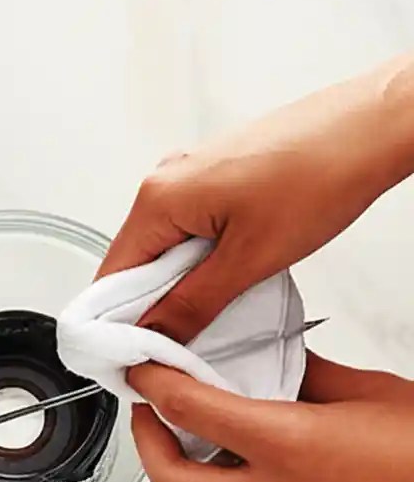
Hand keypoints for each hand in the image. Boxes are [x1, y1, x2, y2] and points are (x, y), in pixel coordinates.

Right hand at [98, 54, 413, 341]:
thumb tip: (155, 335)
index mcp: (159, 197)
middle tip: (184, 337)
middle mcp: (166, 178)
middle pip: (137, 259)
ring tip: (220, 299)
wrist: (369, 127)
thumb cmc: (319, 174)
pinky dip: (204, 254)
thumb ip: (193, 303)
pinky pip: (191, 225)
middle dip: (156, 301)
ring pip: (167, 243)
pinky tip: (236, 267)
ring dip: (184, 278)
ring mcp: (191, 172)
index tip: (137, 354)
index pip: (113, 275)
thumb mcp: (251, 259)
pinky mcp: (217, 173)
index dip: (120, 321)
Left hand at [128, 355, 413, 481]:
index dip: (153, 383)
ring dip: (194, 467)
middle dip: (145, 444)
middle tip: (148, 409)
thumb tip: (274, 358)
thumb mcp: (370, 390)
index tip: (141, 367)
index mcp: (290, 448)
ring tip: (201, 430)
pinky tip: (255, 461)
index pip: (189, 412)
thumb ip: (308, 373)